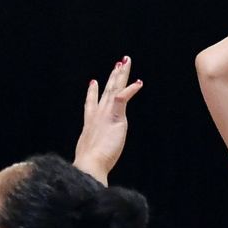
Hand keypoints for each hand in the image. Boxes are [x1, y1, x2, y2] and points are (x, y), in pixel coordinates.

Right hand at [73, 56, 142, 184]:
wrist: (89, 164)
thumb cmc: (90, 165)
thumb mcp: (90, 156)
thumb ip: (93, 154)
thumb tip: (93, 165)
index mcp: (90, 124)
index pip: (91, 104)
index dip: (92, 92)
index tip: (93, 82)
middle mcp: (97, 115)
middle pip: (106, 91)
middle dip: (112, 76)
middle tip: (117, 63)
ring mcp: (106, 114)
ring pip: (114, 88)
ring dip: (121, 74)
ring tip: (125, 62)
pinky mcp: (115, 117)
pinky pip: (123, 97)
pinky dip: (131, 89)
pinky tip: (138, 82)